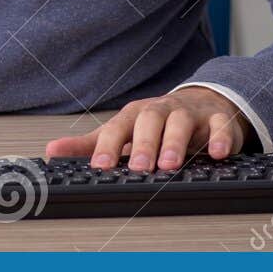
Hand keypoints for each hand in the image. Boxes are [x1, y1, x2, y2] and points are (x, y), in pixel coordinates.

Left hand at [43, 86, 251, 170]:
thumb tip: (52, 150)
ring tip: (171, 164)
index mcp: (135, 115)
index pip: (118, 128)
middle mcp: (161, 111)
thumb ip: (90, 144)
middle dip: (144, 143)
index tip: (100, 166)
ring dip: (176, 142)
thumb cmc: (156, 123)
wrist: (202, 104)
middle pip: (150, 120)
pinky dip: (220, 138)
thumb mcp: (123, 132)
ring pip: (182, 121)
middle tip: (139, 167)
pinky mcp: (218, 121)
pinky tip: (217, 153)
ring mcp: (191, 114)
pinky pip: (221, 126)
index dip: (108, 146)